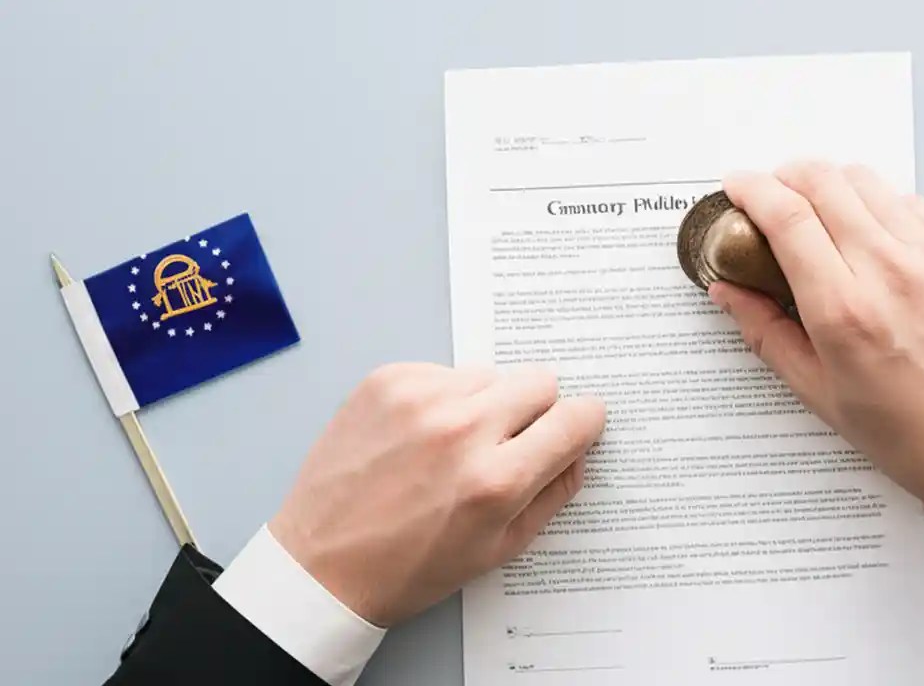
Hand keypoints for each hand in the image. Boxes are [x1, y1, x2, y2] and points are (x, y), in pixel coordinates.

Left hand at [269, 363, 605, 625]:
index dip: (584, 423)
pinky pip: (444, 372)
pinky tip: (421, 437)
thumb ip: (553, 494)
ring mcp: (420, 399)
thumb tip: (578, 449)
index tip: (578, 427)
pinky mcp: (386, 381)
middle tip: (511, 443)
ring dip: (487, 403)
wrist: (322, 564)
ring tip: (455, 446)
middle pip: (540, 381)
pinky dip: (443, 398)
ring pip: (491, 374)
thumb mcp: (499, 548)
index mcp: (497, 481)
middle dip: (538, 410)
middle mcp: (462, 430)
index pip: (574, 419)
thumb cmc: (410, 567)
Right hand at [710, 163, 923, 571]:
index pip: (787, 217)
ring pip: (865, 180)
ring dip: (829, 183)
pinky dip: (877, 203)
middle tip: (769, 196)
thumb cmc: (911, 434)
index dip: (751, 190)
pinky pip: (908, 200)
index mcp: (844, 311)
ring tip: (817, 213)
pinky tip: (869, 233)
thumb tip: (729, 291)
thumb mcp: (818, 392)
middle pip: (823, 181)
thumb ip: (764, 332)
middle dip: (784, 176)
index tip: (736, 187)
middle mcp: (890, 271)